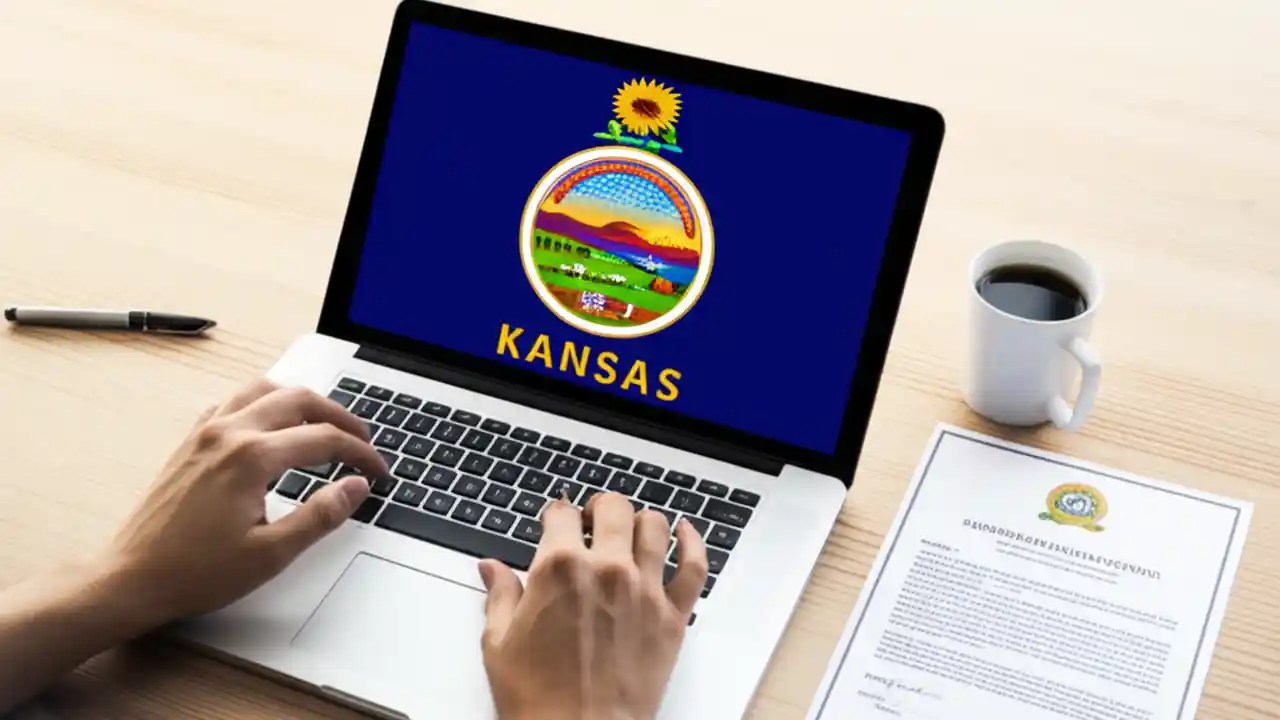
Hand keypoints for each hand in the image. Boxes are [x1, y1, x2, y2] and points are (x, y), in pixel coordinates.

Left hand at [102, 379, 387, 624]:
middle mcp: (228, 433)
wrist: (131, 579)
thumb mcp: (271, 553)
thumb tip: (355, 488)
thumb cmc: (196, 572)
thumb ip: (321, 515)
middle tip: (361, 441)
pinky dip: (262, 403)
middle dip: (339, 417)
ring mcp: (204, 433)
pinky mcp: (189, 443)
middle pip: (298, 400)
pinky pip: (232, 402)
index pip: (323, 439)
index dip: (359, 453)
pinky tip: (271, 425)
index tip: (376, 471)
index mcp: (252, 457)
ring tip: (323, 422)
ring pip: (263, 390)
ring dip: (301, 400)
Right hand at [479, 494, 707, 719]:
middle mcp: (606, 570)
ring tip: (629, 531)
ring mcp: (645, 591)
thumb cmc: (538, 699)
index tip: (556, 520)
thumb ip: (500, 595)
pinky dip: (693, 543)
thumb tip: (492, 568)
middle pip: (614, 508)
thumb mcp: (500, 642)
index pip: (562, 513)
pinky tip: (685, 532)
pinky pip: (694, 567)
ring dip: (640, 522)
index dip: (557, 514)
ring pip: (655, 527)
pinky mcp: (672, 618)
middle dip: (600, 508)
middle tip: (593, 521)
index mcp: (559, 568)